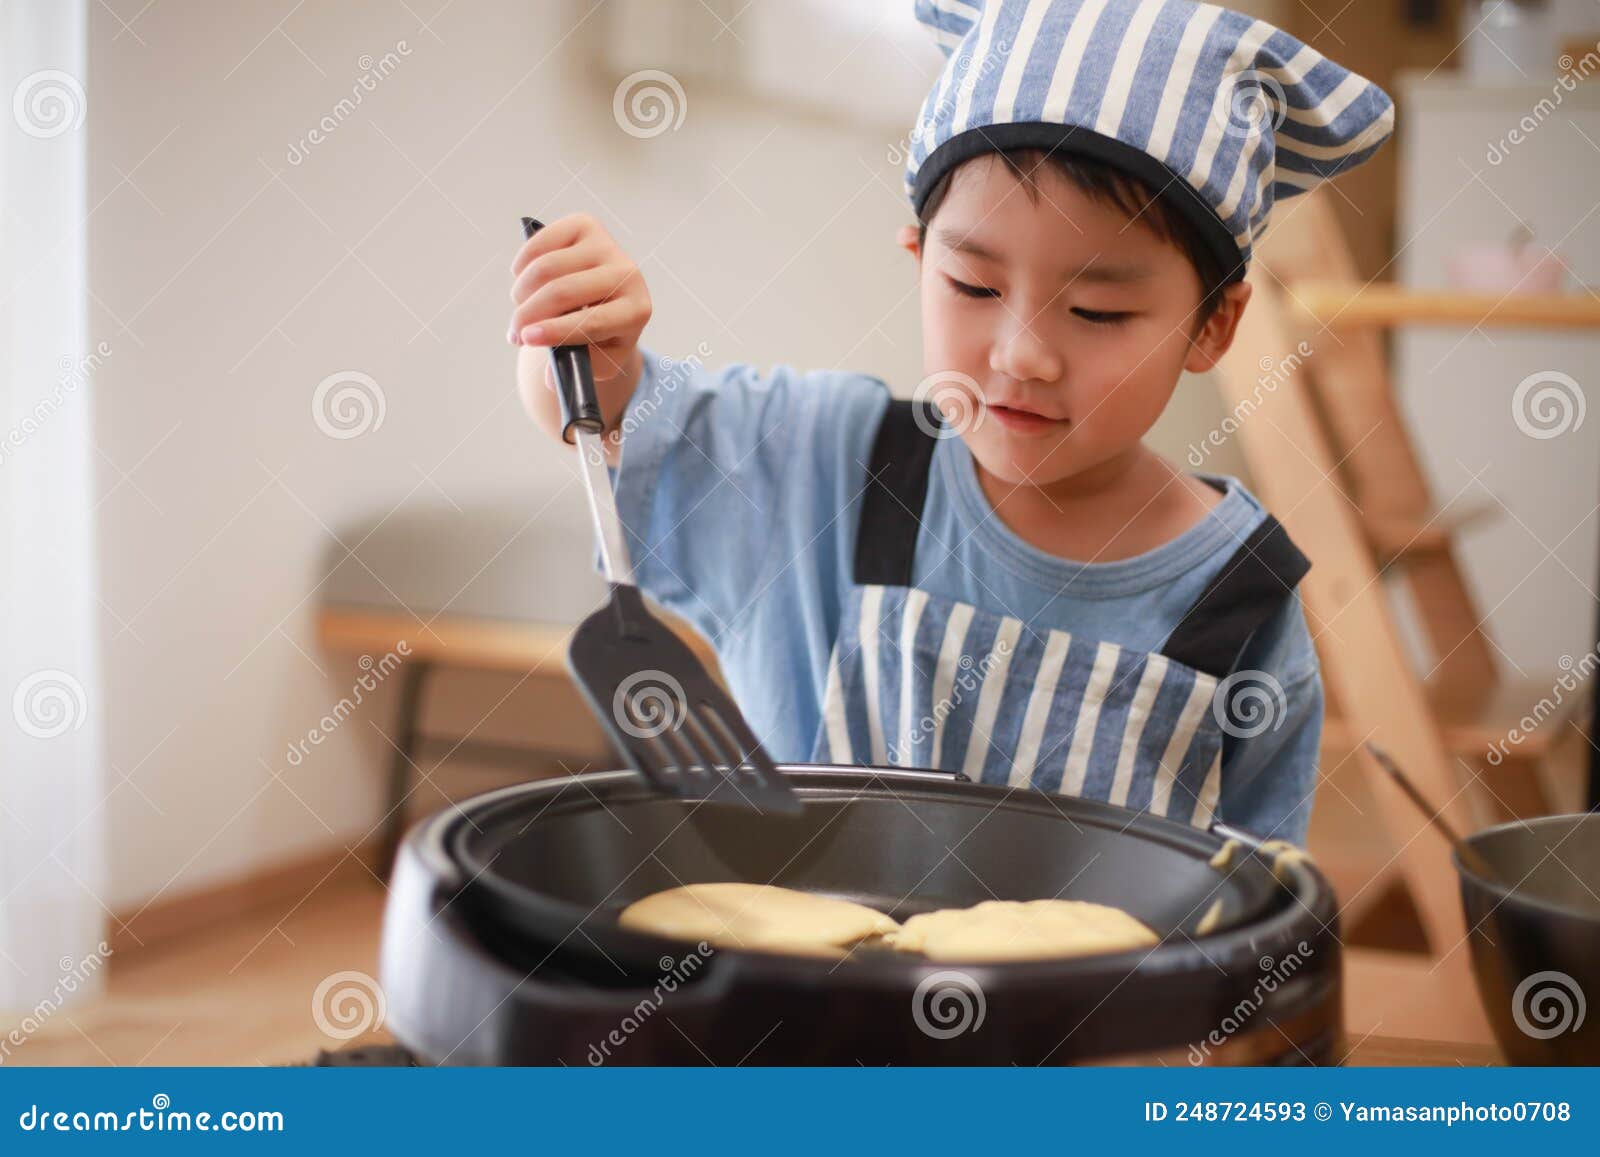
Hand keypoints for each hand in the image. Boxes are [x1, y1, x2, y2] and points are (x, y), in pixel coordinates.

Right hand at [508, 212, 650, 385]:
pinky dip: (522, 264)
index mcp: (637, 310)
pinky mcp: (585, 225)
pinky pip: (541, 242)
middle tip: (514, 335)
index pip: (592, 321)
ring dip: (523, 293)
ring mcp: (607, 246)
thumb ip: (578, 371)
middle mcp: (628, 274)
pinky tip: (521, 280)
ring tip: (520, 310)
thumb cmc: (602, 336)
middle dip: (529, 315)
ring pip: (546, 267)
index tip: (526, 338)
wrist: (608, 300)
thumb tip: (551, 378)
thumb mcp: (598, 361)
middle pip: (563, 291)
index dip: (555, 331)